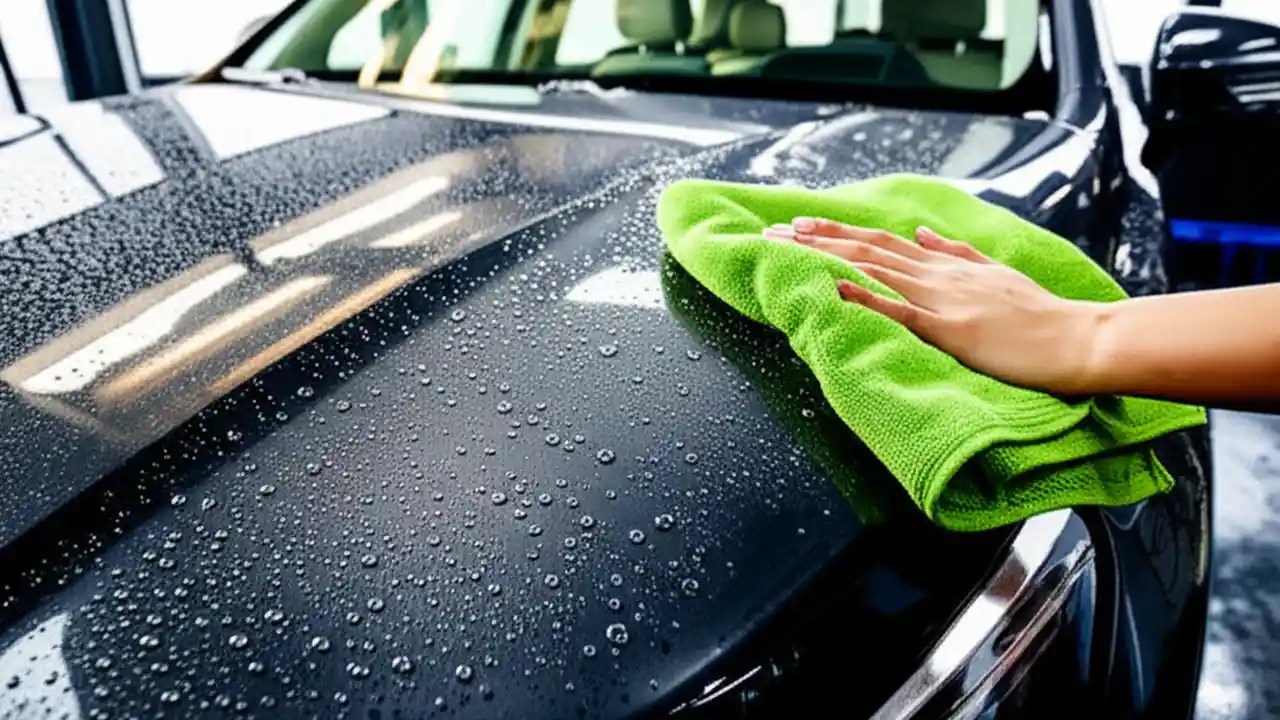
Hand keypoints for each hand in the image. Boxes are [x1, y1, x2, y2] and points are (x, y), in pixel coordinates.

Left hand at [762, 218, 1105, 394]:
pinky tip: (835, 287)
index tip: (803, 225)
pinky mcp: (950, 329)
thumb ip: (955, 252)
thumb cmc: (1038, 315)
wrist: (1075, 339)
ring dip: (827, 257)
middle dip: (818, 238)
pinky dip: (865, 296)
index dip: (839, 231)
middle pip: (866, 249)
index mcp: (945, 265)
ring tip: (789, 248)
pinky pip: (900, 310)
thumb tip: (921, 231)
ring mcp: (943, 299)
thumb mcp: (994, 273)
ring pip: (874, 270)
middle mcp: (938, 275)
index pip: (881, 241)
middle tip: (776, 231)